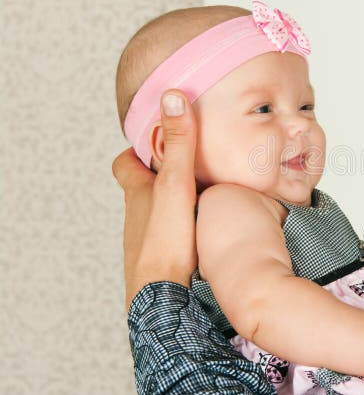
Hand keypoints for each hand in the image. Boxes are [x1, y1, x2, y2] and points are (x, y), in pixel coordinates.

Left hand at [112, 90, 198, 308]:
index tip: (156, 140)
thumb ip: (178, 142)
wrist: (162, 297)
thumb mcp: (175, 183)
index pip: (124, 164)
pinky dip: (186, 226)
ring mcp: (149, 238)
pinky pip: (174, 233)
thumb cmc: (165, 241)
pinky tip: (207, 228)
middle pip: (144, 188)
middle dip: (162, 175)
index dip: (136, 150)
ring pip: (160, 212)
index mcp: (138, 193)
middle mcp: (138, 215)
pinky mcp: (166, 257)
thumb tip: (172, 97)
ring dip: (177, 201)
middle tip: (189, 164)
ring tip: (205, 193)